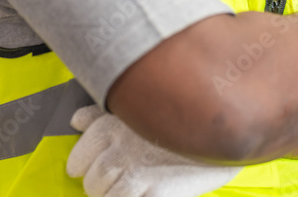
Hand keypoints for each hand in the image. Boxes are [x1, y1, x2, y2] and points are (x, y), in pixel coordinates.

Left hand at [66, 105, 241, 196]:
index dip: (86, 167)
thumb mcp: (137, 108)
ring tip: (133, 188)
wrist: (222, 130)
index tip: (99, 169)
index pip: (78, 160)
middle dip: (101, 186)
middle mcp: (118, 151)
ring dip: (115, 196)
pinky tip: (145, 192)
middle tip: (120, 180)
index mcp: (109, 127)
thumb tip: (76, 120)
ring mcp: (136, 175)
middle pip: (92, 183)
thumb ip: (102, 114)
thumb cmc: (177, 117)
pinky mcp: (156, 194)